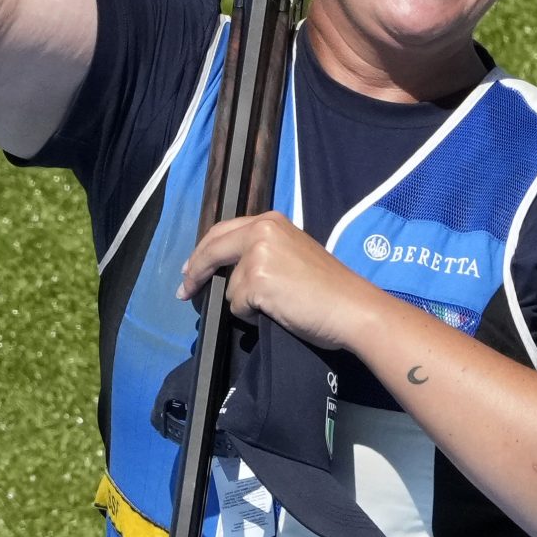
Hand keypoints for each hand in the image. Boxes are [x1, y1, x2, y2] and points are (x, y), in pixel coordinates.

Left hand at [175, 212, 383, 351]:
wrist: (351, 307)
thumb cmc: (329, 289)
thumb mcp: (293, 254)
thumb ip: (262, 253)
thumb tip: (231, 271)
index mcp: (271, 221)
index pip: (222, 231)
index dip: (202, 251)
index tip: (190, 269)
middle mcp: (261, 230)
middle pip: (211, 250)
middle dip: (194, 272)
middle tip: (184, 291)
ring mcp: (257, 254)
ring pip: (229, 286)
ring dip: (243, 302)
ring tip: (277, 306)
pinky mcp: (255, 281)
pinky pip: (238, 306)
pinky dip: (252, 316)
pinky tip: (278, 312)